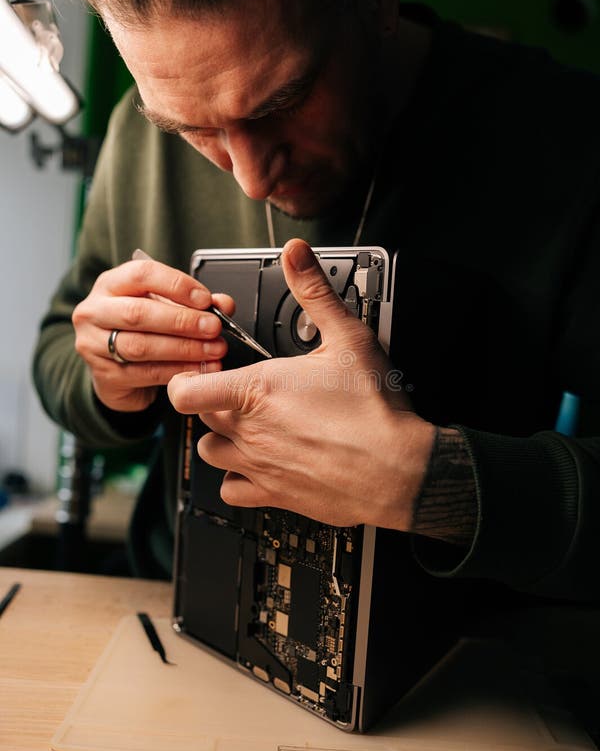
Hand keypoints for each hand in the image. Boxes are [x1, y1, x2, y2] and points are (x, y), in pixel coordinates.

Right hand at [72, 257, 234, 412]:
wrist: (117, 369)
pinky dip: (177, 371)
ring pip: (141, 346)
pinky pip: (145, 373)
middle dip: (182, 321)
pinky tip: (199, 369)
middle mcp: (94, 311)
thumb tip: (225, 304)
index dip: (177, 285)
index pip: (141, 274)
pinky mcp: (105, 376)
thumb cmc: (143, 329)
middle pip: (138, 313)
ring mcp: (93, 345)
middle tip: (213, 328)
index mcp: (111, 284)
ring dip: (184, 349)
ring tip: (213, 350)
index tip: (205, 300)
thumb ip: (196, 303)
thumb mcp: (166, 307)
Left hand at [167, 239, 434, 530]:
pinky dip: (236, 478)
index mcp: (257, 391)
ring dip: (221, 438)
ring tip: (248, 426)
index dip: (186, 379)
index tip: (203, 372)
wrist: (399, 470)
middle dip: (213, 401)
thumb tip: (296, 255)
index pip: (184, 391)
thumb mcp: (348, 337)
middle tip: (242, 393)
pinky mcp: (273, 495)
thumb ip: (314, 292)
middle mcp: (250, 431)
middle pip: (201, 415)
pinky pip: (230, 491)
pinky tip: (258, 464)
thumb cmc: (375, 410)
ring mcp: (259, 466)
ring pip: (210, 452)